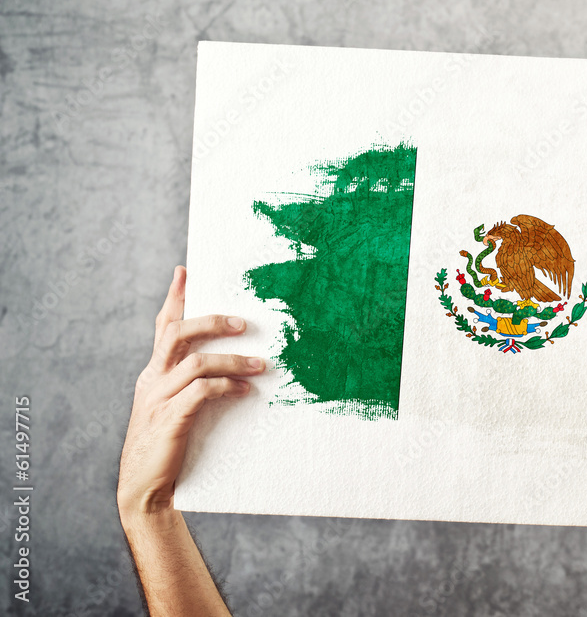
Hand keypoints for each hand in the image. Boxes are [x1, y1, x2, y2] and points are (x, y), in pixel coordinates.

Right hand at [117, 266, 264, 526]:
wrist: (146, 491)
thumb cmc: (169, 448)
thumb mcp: (176, 409)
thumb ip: (195, 386)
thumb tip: (234, 369)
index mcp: (153, 373)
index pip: (162, 327)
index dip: (174, 299)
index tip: (185, 271)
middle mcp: (152, 380)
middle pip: (177, 333)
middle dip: (211, 321)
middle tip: (243, 322)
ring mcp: (158, 399)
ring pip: (196, 362)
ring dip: (233, 360)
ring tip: (263, 364)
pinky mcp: (170, 420)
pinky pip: (201, 392)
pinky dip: (226, 386)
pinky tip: (246, 390)